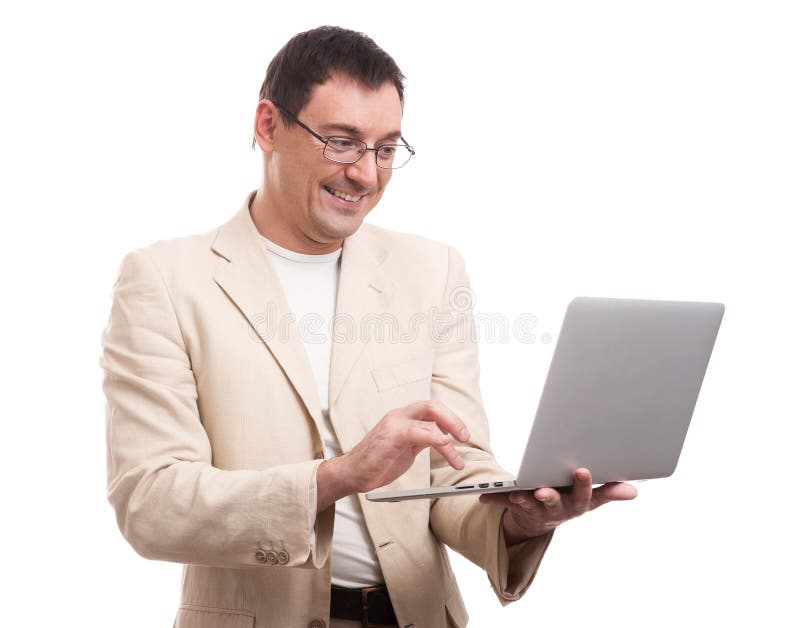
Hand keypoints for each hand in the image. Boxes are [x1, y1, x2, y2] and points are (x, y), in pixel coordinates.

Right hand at [316, 400, 469, 509]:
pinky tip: (446, 448)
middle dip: (454, 420)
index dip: (451, 419)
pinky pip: (420, 431)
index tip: (462, 435)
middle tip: (466, 437)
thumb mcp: (406, 449)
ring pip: (430, 414)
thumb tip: (444, 438)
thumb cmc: (377, 462)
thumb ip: (423, 440)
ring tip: (458, 457)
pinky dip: (437, 438)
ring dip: (451, 433)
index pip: (432, 409)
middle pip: (433, 405)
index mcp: (404, 418)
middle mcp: (400, 415)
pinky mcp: (393, 435)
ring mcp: (395, 423)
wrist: (352, 473)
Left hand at [478, 468, 637, 543]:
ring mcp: (536, 510)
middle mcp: (557, 509)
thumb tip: (633, 491)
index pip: (583, 496)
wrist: (543, 521)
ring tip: (516, 494)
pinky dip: (494, 498)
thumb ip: (609, 492)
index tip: (581, 470)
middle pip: (554, 503)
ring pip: (529, 505)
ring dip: (523, 500)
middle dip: (549, 496)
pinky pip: (503, 503)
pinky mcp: (516, 508)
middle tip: (543, 490)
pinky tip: (484, 495)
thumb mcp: (591, 498)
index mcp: (576, 503)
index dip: (582, 485)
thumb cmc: (570, 499)